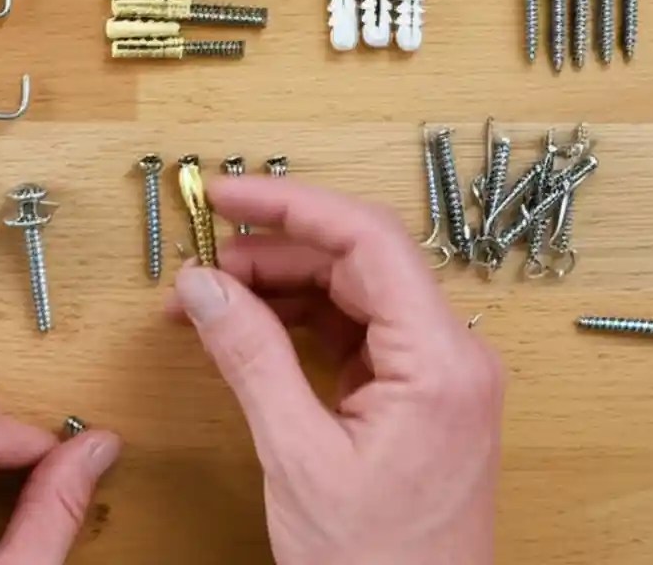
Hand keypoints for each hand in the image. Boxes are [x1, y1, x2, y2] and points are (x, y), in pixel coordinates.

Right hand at [168, 177, 504, 564]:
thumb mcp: (298, 456)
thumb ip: (251, 357)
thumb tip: (204, 286)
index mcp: (440, 361)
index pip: (368, 240)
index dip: (290, 206)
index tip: (226, 195)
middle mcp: (451, 357)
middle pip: (358, 263)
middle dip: (274, 253)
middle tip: (201, 266)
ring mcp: (436, 377)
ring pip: (354, 296)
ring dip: (281, 288)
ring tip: (211, 300)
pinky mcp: (416, 398)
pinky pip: (356, 335)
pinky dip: (300, 326)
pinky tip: (250, 330)